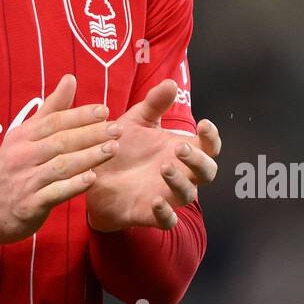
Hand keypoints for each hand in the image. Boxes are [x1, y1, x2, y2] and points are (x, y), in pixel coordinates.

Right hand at [0, 74, 117, 249]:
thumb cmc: (13, 167)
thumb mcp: (25, 136)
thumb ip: (51, 109)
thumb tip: (70, 78)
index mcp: (22, 137)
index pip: (54, 122)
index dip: (79, 115)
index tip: (104, 111)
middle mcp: (22, 156)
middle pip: (61, 141)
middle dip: (91, 134)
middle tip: (117, 128)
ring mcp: (26, 181)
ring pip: (61, 166)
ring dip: (89, 157)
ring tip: (114, 149)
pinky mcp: (31, 204)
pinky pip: (55, 193)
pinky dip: (74, 185)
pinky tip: (92, 179)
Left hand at [85, 79, 220, 232]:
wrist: (92, 177)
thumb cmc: (121, 148)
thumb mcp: (135, 121)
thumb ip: (153, 103)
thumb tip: (170, 82)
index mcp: (179, 150)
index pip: (208, 146)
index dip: (212, 137)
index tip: (204, 124)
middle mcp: (178, 174)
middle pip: (207, 172)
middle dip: (198, 160)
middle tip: (179, 148)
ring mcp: (166, 195)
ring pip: (188, 195)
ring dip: (180, 182)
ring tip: (164, 167)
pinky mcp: (148, 214)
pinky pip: (167, 221)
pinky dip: (165, 213)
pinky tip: (156, 201)